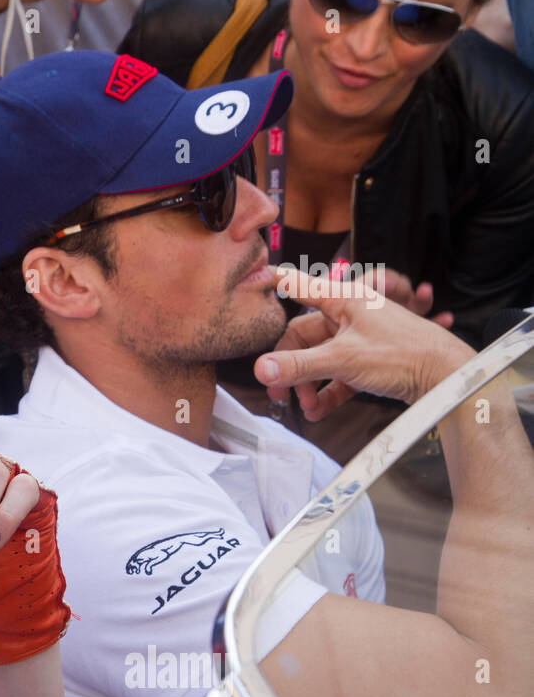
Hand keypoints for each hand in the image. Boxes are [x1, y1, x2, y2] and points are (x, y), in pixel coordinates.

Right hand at [256, 267, 473, 419]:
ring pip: (319, 359)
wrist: (447, 377)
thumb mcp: (343, 360)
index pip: (295, 285)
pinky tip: (319, 412)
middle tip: (278, 392)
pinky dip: (327, 393)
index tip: (249, 286)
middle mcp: (347, 314)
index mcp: (341, 299)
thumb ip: (298, 365)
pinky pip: (337, 376)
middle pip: (301, 336)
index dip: (271, 285)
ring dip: (308, 385)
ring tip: (306, 407)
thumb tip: (261, 370)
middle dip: (288, 366)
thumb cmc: (404, 354)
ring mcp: (358, 338)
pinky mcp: (368, 361)